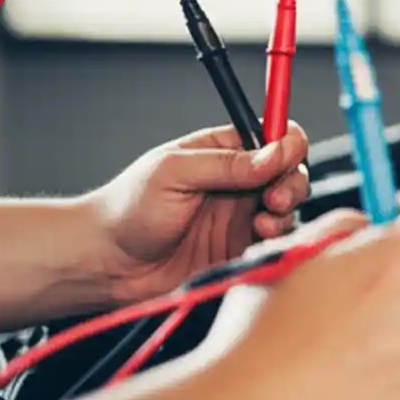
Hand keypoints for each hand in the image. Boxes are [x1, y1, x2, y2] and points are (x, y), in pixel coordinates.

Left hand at [86, 123, 310, 302]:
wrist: (107, 262)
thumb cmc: (127, 208)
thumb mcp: (175, 172)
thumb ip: (228, 163)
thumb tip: (277, 152)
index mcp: (222, 151)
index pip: (272, 137)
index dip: (288, 144)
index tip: (287, 158)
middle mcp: (236, 182)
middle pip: (289, 172)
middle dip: (292, 182)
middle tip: (274, 198)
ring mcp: (239, 216)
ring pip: (288, 207)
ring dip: (285, 213)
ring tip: (263, 223)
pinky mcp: (239, 249)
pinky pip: (274, 241)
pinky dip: (277, 240)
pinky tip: (257, 241)